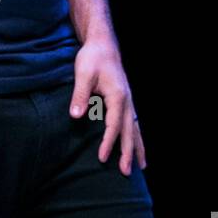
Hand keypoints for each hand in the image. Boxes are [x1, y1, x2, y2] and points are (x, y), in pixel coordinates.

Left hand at [69, 38, 145, 174]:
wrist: (103, 45)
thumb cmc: (92, 58)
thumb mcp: (83, 74)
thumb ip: (80, 95)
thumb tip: (76, 115)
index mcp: (117, 96)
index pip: (113, 125)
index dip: (108, 142)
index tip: (102, 158)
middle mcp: (127, 101)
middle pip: (129, 131)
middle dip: (128, 153)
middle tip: (126, 172)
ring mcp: (128, 101)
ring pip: (136, 129)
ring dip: (138, 148)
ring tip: (142, 166)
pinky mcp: (125, 101)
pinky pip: (134, 123)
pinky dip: (137, 137)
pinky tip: (137, 146)